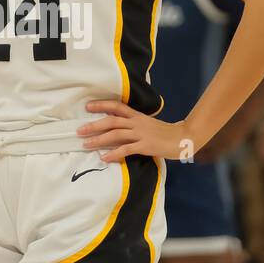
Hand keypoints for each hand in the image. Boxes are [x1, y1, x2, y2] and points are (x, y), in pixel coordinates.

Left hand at [79, 100, 194, 161]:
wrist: (184, 138)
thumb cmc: (165, 133)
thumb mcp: (148, 125)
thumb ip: (134, 125)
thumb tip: (118, 129)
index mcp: (137, 116)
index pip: (117, 107)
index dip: (102, 105)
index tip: (87, 106)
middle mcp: (137, 123)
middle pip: (111, 121)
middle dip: (94, 125)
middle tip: (79, 130)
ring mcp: (141, 134)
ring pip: (116, 135)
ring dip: (99, 139)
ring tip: (86, 144)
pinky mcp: (146, 146)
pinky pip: (126, 149)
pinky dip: (114, 153)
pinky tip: (104, 157)